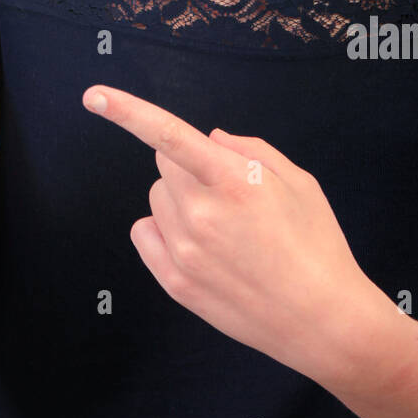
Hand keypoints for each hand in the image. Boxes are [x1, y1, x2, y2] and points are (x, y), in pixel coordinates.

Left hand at [81, 84, 381, 387]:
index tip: (94, 96)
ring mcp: (185, 252)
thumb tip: (209, 137)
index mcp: (235, 181)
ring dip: (180, 200)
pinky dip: (164, 230)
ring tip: (224, 228)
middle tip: (226, 191)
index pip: (170, 135)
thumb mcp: (298, 182)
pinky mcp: (175, 283)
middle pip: (164, 164)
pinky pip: (146, 233)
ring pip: (157, 198)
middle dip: (189, 166)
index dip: (128, 112)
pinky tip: (200, 246)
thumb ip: (249, 149)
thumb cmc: (317, 244)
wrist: (324, 321)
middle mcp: (202, 215)